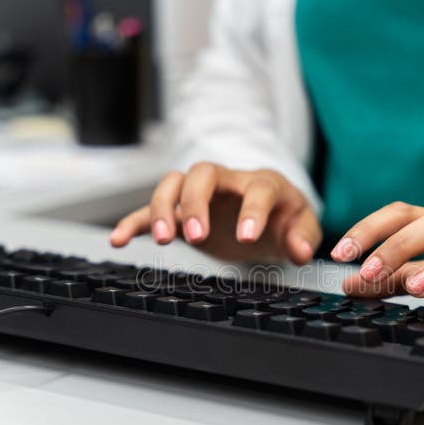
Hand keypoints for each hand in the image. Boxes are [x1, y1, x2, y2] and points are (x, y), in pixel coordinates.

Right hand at [110, 162, 321, 264]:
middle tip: (196, 236)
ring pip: (174, 183)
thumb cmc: (285, 219)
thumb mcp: (302, 228)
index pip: (257, 187)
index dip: (251, 209)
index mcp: (263, 184)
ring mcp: (201, 194)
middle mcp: (228, 182)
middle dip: (196, 202)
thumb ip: (304, 238)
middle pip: (203, 172)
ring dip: (163, 207)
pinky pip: (150, 208)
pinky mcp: (181, 210)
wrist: (268, 217)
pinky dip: (134, 221)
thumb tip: (301, 252)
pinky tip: (119, 239)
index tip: (246, 236)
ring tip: (165, 238)